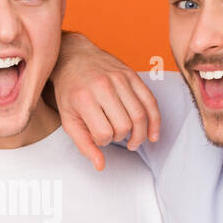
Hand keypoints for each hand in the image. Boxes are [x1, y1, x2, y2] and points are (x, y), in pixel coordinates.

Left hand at [52, 33, 160, 170]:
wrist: (74, 57)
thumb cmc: (69, 91)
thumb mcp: (67, 118)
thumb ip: (83, 143)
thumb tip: (100, 165)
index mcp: (84, 98)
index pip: (103, 133)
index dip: (102, 142)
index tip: (98, 137)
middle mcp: (103, 86)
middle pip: (124, 126)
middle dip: (120, 138)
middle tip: (113, 136)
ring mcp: (120, 78)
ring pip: (140, 116)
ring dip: (139, 135)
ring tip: (133, 141)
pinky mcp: (132, 75)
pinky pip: (150, 101)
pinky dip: (155, 121)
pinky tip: (153, 135)